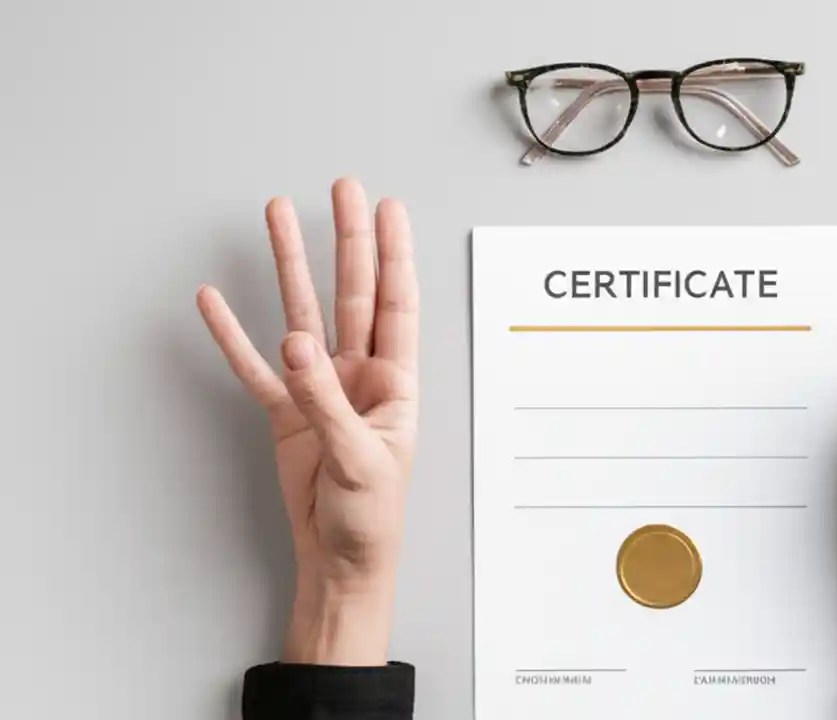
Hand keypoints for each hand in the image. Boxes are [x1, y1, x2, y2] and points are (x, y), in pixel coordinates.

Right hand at [196, 179, 417, 665]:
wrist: (341, 559)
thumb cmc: (371, 516)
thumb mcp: (360, 459)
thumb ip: (326, 401)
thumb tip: (295, 343)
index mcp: (394, 383)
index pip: (396, 304)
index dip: (392, 255)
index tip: (387, 209)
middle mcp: (359, 375)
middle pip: (353, 292)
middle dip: (348, 240)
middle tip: (343, 188)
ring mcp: (320, 388)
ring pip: (303, 313)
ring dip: (292, 265)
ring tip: (277, 215)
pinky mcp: (286, 413)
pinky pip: (254, 367)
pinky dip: (233, 335)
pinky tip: (214, 300)